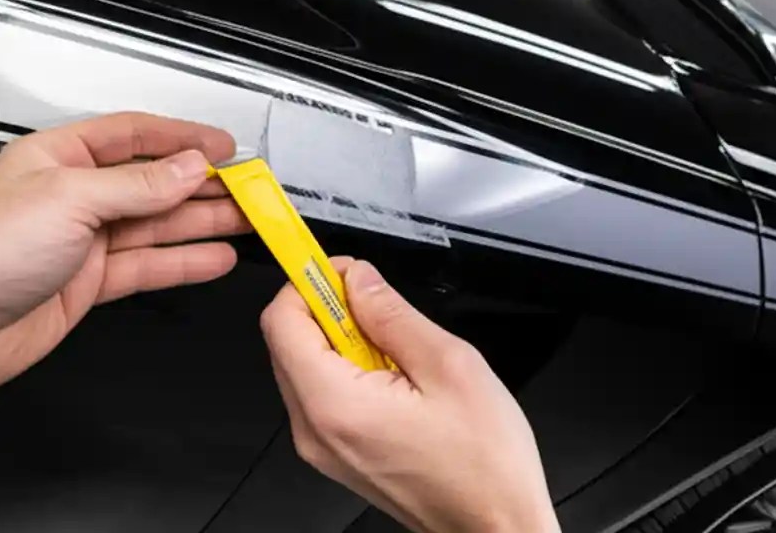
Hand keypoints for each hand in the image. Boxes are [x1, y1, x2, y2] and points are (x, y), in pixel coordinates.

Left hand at [0, 113, 247, 409]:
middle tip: (250, 189)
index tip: (225, 148)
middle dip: (202, 184)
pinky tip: (213, 257)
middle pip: (152, 182)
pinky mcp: (86, 282)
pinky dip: (182, 262)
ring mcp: (80, 241)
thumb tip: (185, 169)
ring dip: (202, 222)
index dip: (182, 138)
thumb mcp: (67, 200)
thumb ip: (135, 186)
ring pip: (155, 226)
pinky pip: (146, 266)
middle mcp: (71, 195)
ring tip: (248, 221)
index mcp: (57, 156)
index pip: (133, 135)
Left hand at [260, 259, 558, 532]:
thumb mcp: (450, 365)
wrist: (494, 527)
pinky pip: (320, 393)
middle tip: (374, 301)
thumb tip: (359, 280)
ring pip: (302, 365)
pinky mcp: (334, 453)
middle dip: (325, 308)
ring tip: (395, 349)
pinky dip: (346, 370)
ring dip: (339, 340)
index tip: (340, 268)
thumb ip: (393, 314)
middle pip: (286, 340)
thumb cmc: (484, 466)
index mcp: (335, 404)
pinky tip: (392, 377)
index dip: (307, 282)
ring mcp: (320, 446)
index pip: (281, 320)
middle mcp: (314, 429)